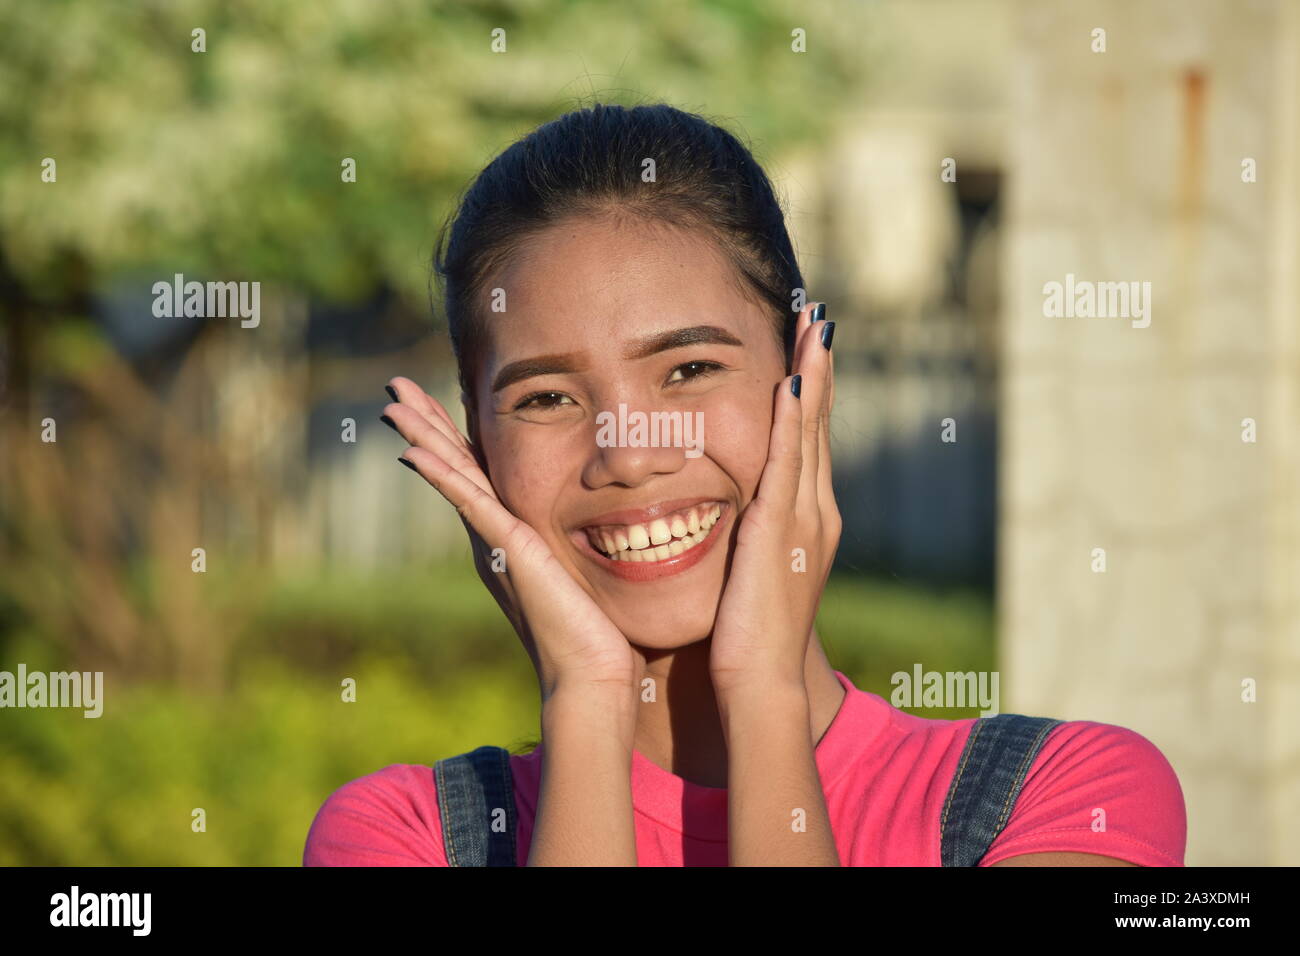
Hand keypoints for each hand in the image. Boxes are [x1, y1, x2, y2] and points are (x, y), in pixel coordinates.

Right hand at [381, 377, 643, 698]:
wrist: (591, 675)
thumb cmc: (599, 633)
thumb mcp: (585, 571)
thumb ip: (579, 546)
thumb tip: (609, 525)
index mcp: (509, 537)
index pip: (478, 472)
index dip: (454, 434)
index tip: (436, 398)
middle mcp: (492, 538)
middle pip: (453, 465)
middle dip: (425, 424)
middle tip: (394, 388)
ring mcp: (495, 543)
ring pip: (452, 476)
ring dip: (422, 436)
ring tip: (392, 402)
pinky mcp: (507, 550)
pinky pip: (469, 503)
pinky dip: (442, 475)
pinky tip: (413, 451)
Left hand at [708, 303, 839, 699]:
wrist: (760, 679)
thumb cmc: (749, 635)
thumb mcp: (752, 572)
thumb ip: (749, 538)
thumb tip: (733, 516)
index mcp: (806, 518)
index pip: (808, 439)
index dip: (809, 391)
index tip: (805, 346)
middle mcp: (816, 509)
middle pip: (818, 422)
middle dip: (818, 367)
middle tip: (818, 316)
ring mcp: (805, 516)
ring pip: (811, 429)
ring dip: (813, 375)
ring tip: (814, 325)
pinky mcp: (782, 526)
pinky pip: (790, 459)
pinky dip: (795, 417)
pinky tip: (792, 378)